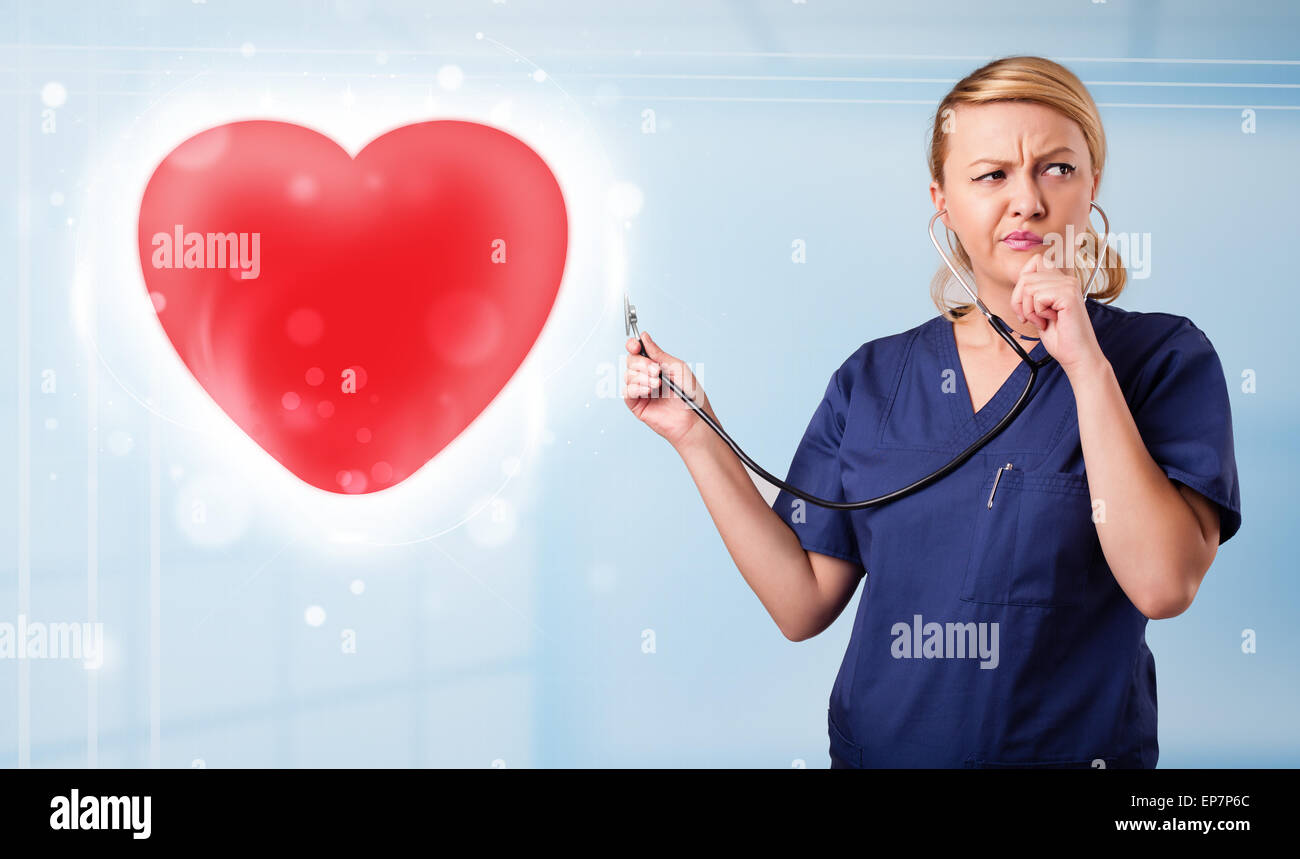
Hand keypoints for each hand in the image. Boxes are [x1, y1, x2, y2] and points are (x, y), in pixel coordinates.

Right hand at [623, 331, 713, 450]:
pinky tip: (648, 391)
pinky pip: (627, 392)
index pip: (638, 352)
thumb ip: (658, 353)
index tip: (634, 345)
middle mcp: (647, 377)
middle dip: (642, 363)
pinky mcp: (636, 405)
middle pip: (630, 361)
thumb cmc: (690, 395)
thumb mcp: (677, 367)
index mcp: (657, 366)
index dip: (633, 346)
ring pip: (628, 375)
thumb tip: (644, 337)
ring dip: (642, 377)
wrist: (692, 419)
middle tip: (657, 371)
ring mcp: (641, 391)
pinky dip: (636, 388)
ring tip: (658, 385)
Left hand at [1009, 251, 1105, 374]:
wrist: (1076, 355)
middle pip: (1025, 276)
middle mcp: (1067, 280)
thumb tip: (1021, 279)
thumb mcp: (1039, 310)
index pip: (1035, 261)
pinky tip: (1050, 321)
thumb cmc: (1060, 337)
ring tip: (1043, 321)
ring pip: (1028, 287)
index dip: (1022, 284)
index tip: (1025, 305)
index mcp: (1061, 281)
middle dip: (1019, 301)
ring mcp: (1069, 285)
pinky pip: (1037, 297)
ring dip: (1029, 310)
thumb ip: (1033, 292)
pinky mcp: (1068, 295)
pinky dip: (1037, 313)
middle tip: (1030, 318)